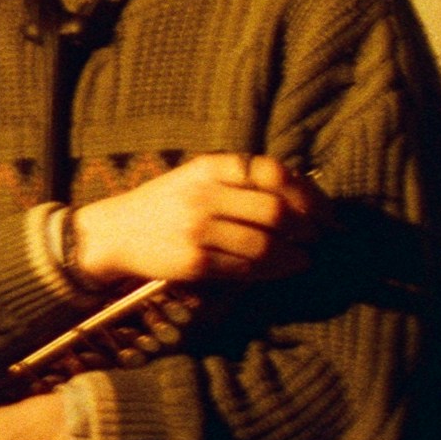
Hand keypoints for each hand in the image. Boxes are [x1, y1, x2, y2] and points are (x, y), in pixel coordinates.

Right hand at [69, 152, 325, 286]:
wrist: (114, 232)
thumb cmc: (167, 204)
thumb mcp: (199, 178)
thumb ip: (242, 181)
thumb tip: (304, 195)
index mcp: (211, 167)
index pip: (274, 173)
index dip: (309, 194)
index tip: (326, 212)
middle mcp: (204, 194)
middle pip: (276, 211)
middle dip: (307, 229)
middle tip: (318, 239)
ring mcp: (198, 229)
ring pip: (265, 245)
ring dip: (294, 256)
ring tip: (303, 259)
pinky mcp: (194, 262)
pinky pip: (246, 269)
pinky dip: (272, 272)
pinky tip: (282, 270)